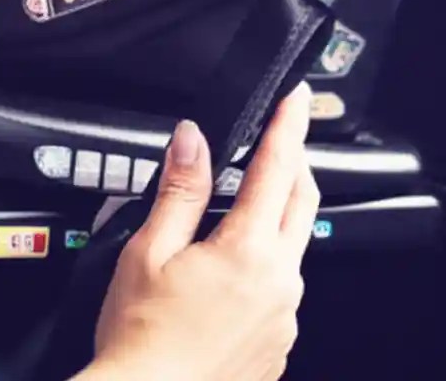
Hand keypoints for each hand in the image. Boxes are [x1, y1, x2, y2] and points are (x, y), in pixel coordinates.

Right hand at [82, 85, 318, 380]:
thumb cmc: (141, 338)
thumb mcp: (148, 251)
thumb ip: (179, 190)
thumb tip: (192, 140)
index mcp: (249, 252)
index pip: (278, 168)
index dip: (288, 125)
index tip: (295, 99)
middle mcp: (280, 284)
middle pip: (303, 204)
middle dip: (294, 166)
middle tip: (277, 144)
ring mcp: (285, 319)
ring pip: (293, 251)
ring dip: (275, 224)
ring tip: (231, 223)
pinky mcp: (278, 346)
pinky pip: (281, 294)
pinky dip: (263, 272)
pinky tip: (224, 283)